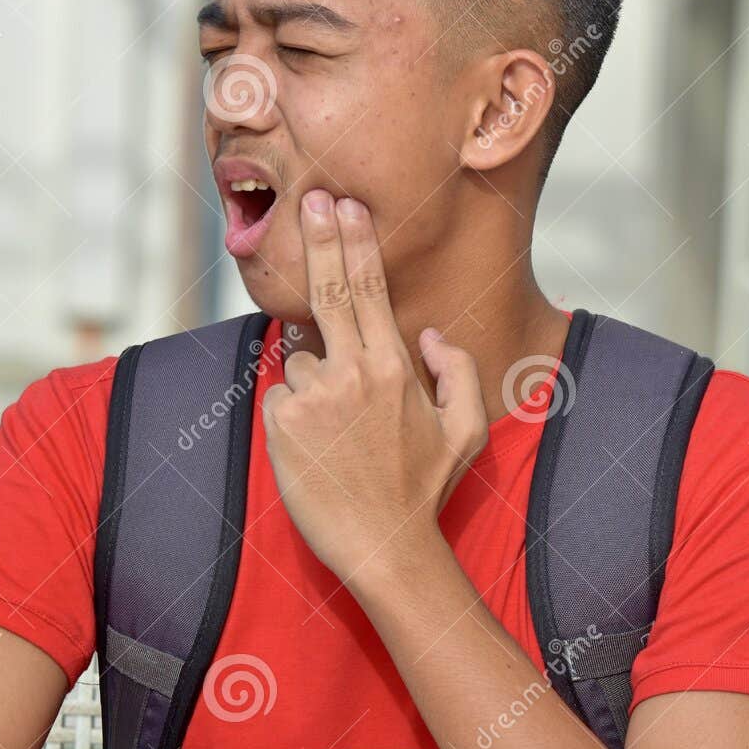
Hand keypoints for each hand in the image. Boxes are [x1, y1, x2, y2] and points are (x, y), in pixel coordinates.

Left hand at [262, 192, 487, 587]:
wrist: (384, 548)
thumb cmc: (424, 491)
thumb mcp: (466, 432)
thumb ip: (455, 373)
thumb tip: (426, 333)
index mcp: (394, 368)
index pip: (369, 290)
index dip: (354, 243)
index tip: (343, 204)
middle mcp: (351, 373)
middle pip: (329, 291)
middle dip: (320, 238)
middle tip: (311, 200)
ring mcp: (313, 396)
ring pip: (302, 359)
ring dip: (315, 378)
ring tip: (340, 432)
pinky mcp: (281, 423)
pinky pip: (283, 396)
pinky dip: (295, 411)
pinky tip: (318, 447)